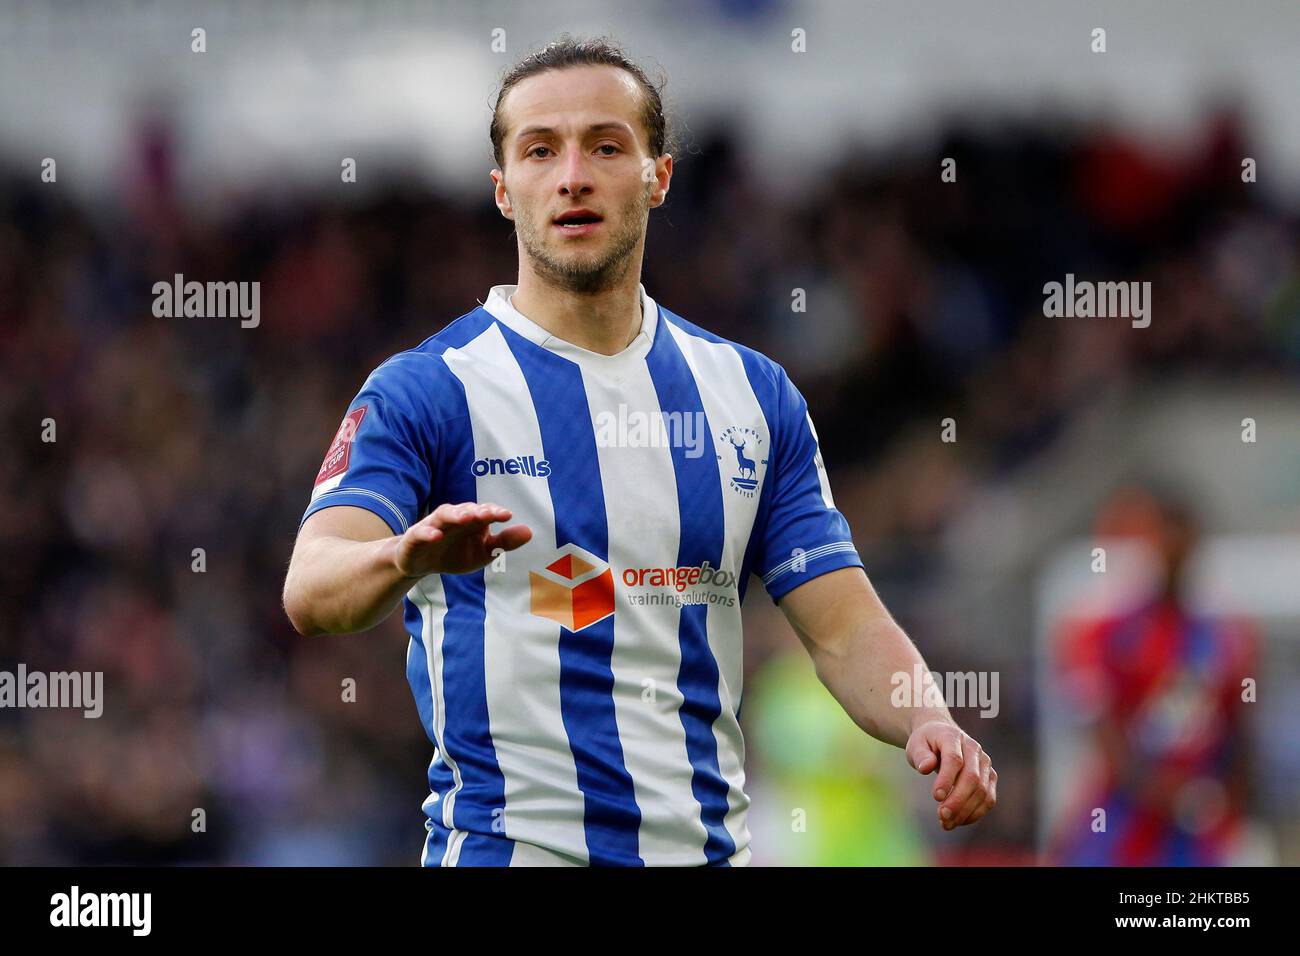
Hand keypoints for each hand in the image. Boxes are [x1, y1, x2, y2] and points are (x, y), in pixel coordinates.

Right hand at [393, 502, 531, 577]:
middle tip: (488, 514)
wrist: (421, 562)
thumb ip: (504, 543)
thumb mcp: (483, 552)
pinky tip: (437, 536)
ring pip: (444, 515)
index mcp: (471, 520)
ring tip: (466, 518)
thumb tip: (530, 531)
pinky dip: (428, 532)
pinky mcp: (415, 537)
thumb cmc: (455, 553)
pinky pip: (421, 532)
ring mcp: (433, 526)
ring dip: (455, 514)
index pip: (484, 512)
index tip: (507, 515)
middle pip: (466, 509)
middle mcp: (453, 518)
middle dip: (477, 510)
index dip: (494, 512)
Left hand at [906, 719, 997, 829]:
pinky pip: (988, 799)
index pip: (954, 759)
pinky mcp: (989, 777)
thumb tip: (925, 767)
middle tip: (942, 817)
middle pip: (972, 778)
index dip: (946, 779)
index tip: (936, 797)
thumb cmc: (926, 744)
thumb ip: (920, 755)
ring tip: (946, 824)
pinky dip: (975, 813)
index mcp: (953, 736)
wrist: (941, 737)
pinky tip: (958, 821)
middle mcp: (974, 749)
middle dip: (957, 800)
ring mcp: (985, 763)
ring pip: (983, 791)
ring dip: (966, 811)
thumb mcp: (915, 745)